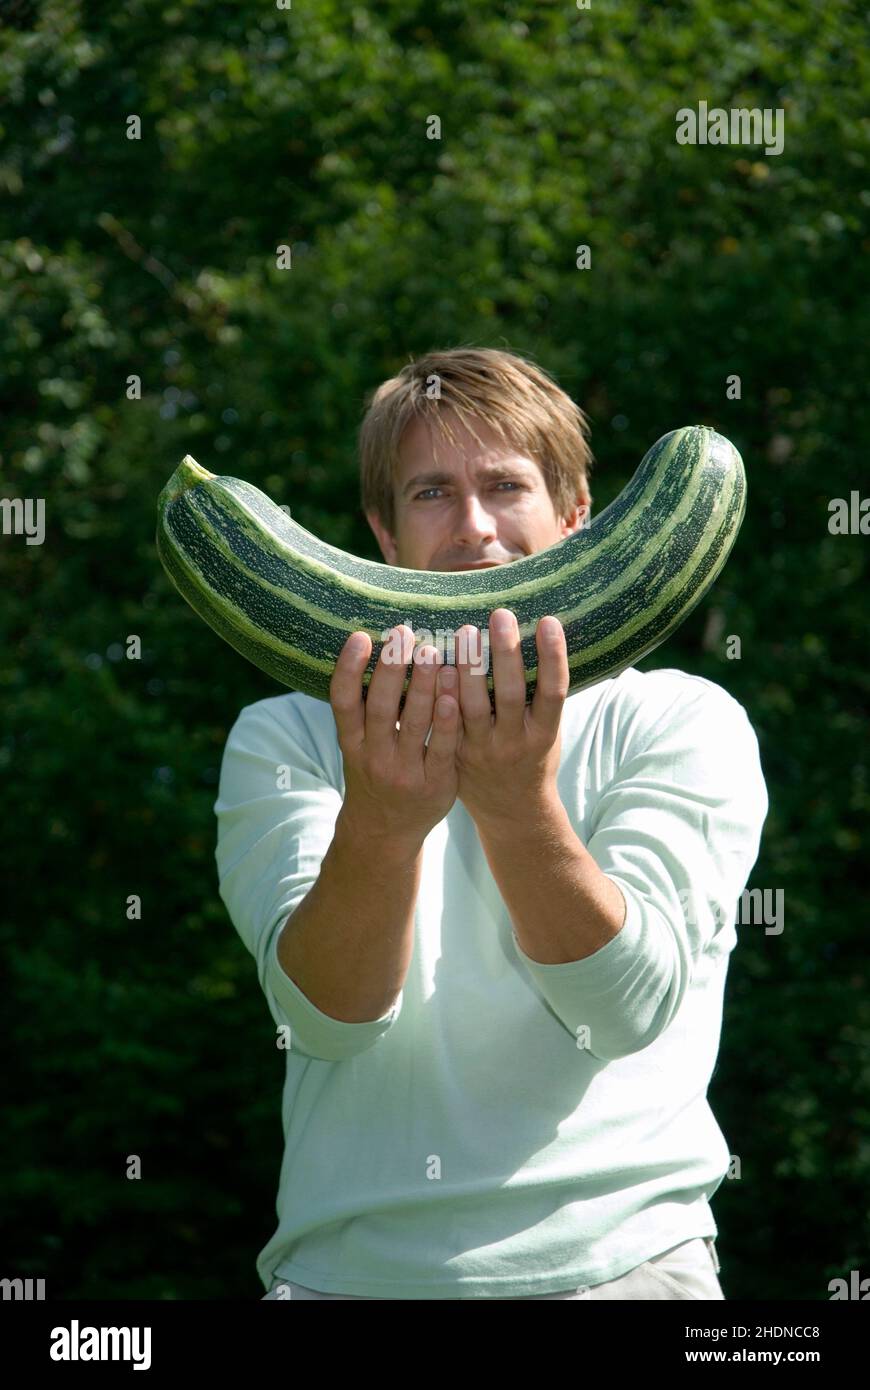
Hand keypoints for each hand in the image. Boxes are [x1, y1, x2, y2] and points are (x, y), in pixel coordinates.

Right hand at [329, 624, 460, 848]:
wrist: (385, 832)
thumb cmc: (376, 772)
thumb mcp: (359, 746)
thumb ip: (365, 708)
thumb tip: (377, 648)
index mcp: (352, 743)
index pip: (343, 703)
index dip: (349, 670)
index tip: (360, 636)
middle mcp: (374, 757)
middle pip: (381, 708)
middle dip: (392, 669)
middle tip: (404, 632)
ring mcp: (405, 772)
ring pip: (413, 724)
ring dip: (424, 686)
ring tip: (433, 652)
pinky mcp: (435, 784)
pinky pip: (441, 749)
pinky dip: (446, 722)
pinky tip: (454, 695)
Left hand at [453, 609, 567, 825]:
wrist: (511, 809)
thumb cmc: (532, 756)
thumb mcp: (547, 730)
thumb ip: (540, 695)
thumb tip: (540, 636)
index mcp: (544, 734)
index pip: (553, 691)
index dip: (554, 657)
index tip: (548, 621)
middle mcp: (515, 743)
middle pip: (510, 694)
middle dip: (506, 653)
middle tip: (500, 615)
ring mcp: (482, 750)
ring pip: (472, 707)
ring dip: (468, 668)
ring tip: (465, 631)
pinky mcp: (455, 755)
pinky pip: (445, 721)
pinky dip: (440, 692)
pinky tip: (436, 664)